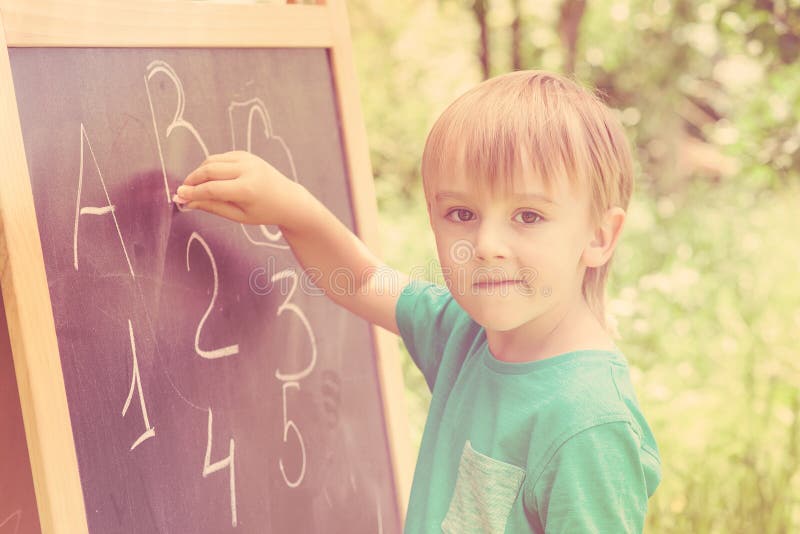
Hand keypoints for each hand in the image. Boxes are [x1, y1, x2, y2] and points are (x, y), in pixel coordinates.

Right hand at [175, 151, 304, 225]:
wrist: (288, 199)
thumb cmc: (264, 212)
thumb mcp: (239, 216)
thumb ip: (213, 207)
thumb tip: (188, 201)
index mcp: (247, 189)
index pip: (212, 188)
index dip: (193, 192)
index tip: (179, 196)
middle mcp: (248, 170)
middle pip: (209, 170)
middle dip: (192, 179)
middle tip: (182, 190)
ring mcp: (248, 159)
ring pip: (213, 160)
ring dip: (199, 171)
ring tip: (194, 186)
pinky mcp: (246, 154)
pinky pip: (221, 157)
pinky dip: (210, 166)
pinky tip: (208, 178)